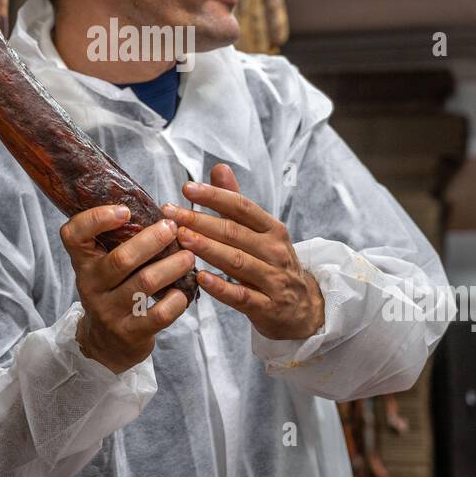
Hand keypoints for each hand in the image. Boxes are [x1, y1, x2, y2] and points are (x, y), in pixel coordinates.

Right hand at [59, 205, 193, 374]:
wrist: (106, 344)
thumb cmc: (114, 291)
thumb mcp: (104, 265)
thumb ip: (119, 239)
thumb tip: (158, 206)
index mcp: (83, 262)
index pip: (73, 235)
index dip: (96, 219)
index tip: (125, 209)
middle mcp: (91, 285)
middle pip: (121, 259)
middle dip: (152, 240)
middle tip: (172, 228)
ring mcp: (109, 311)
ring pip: (144, 284)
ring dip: (172, 266)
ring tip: (189, 256)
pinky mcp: (129, 333)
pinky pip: (158, 315)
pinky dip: (176, 300)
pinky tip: (184, 291)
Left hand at [162, 164, 323, 341]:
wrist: (304, 308)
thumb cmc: (273, 264)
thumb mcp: (262, 233)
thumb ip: (237, 203)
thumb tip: (219, 168)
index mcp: (272, 229)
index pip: (242, 207)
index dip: (215, 196)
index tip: (187, 188)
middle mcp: (274, 251)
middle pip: (235, 232)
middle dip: (200, 220)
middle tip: (171, 213)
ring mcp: (273, 280)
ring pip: (237, 261)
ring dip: (208, 248)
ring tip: (181, 237)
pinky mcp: (267, 307)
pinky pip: (241, 296)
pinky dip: (221, 287)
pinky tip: (200, 277)